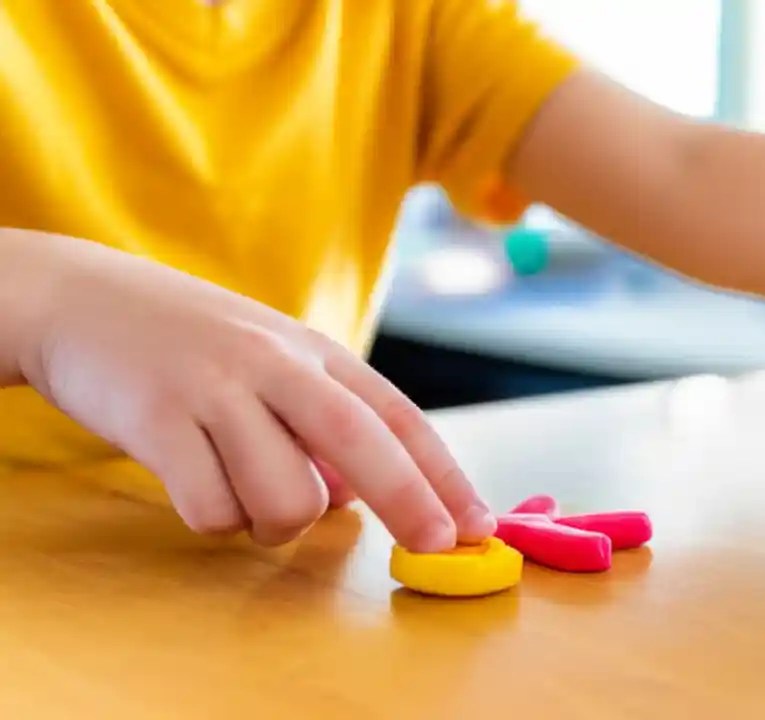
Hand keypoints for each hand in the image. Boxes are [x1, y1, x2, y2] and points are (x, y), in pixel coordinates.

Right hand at [4, 229, 494, 548]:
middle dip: (411, 504)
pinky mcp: (157, 419)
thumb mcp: (271, 365)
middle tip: (436, 549)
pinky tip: (194, 478)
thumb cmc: (194, 344)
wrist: (81, 297)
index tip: (477, 526)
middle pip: (362, 444)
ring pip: (285, 497)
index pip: (398, 416)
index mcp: (314, 352)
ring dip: (273, 520)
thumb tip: (355, 500)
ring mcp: (216, 388)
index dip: (443, 475)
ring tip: (239, 485)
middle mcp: (274, 363)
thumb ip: (320, 425)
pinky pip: (212, 510)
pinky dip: (214, 516)